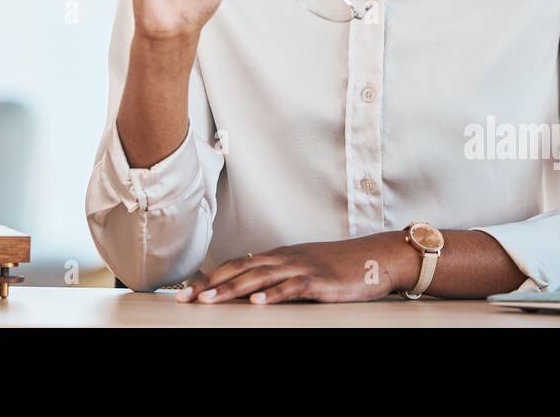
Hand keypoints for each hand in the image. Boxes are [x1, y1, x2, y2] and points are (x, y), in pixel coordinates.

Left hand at [174, 234, 419, 304]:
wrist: (375, 256)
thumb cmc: (340, 265)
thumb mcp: (303, 268)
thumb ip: (278, 276)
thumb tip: (250, 288)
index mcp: (279, 256)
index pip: (236, 264)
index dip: (209, 277)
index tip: (186, 290)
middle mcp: (285, 258)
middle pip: (240, 268)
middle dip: (210, 283)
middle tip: (184, 297)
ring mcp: (302, 268)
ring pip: (260, 277)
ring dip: (232, 289)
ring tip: (209, 300)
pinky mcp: (320, 281)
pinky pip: (292, 287)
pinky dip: (273, 294)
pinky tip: (258, 303)